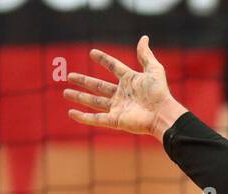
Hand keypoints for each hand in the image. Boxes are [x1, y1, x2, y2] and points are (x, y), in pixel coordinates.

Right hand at [65, 36, 188, 139]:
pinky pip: (96, 119)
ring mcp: (117, 108)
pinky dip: (83, 117)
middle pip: (98, 87)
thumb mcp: (154, 69)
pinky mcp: (115, 120)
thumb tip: (144, 38)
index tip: (92, 52)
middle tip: (70, 76)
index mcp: (130, 81)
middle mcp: (121, 95)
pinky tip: (71, 113)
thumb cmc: (159, 92)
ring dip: (79, 97)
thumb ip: (146, 55)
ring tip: (65, 92)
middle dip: (83, 81)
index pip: (113, 67)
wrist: (162, 113)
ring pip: (93, 102)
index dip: (103, 59)